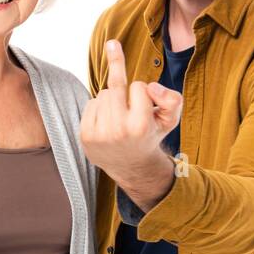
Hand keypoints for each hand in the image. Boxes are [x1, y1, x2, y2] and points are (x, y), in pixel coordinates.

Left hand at [79, 39, 181, 210]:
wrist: (132, 167)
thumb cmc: (151, 137)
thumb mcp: (169, 118)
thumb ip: (170, 98)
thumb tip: (150, 87)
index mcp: (139, 126)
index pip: (137, 85)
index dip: (144, 92)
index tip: (148, 103)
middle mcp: (116, 130)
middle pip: (116, 87)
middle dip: (125, 94)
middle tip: (130, 111)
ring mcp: (97, 133)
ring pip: (101, 94)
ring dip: (111, 100)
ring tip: (120, 119)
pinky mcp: (83, 135)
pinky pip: (90, 104)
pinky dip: (98, 109)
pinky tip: (107, 124)